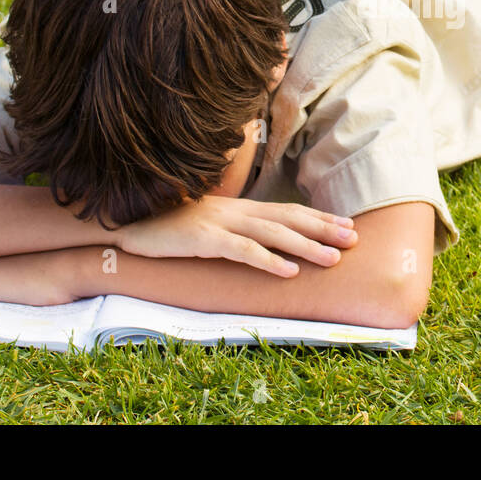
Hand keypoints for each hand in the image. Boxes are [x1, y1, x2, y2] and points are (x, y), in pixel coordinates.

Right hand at [117, 195, 357, 277]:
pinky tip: (288, 271)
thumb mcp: (207, 225)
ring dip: (306, 246)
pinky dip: (268, 259)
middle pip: (289, 218)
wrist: (126, 220)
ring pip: (273, 233)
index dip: (319, 217)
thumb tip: (261, 243)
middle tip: (354, 239)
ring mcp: (220, 223)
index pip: (287, 210)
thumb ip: (234, 230)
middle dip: (324, 228)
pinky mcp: (203, 238)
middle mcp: (235, 211)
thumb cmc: (167, 226)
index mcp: (238, 209)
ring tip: (333, 258)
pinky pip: (241, 249)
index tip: (347, 225)